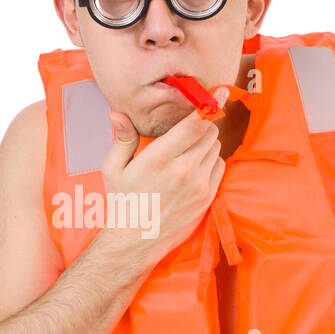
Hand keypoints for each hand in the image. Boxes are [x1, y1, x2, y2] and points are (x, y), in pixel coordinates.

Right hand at [101, 107, 224, 266]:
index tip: (219, 91)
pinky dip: (211, 161)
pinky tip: (195, 167)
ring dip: (206, 143)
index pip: (194, 124)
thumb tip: (117, 112)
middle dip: (201, 126)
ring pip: (216, 147)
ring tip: (187, 151)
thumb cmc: (123, 202)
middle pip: (209, 132)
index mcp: (159, 158)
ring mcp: (199, 185)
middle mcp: (183, 169)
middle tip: (187, 130)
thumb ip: (122, 138)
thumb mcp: (114, 169)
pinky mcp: (207, 197)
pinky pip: (220, 166)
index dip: (209, 104)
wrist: (135, 242)